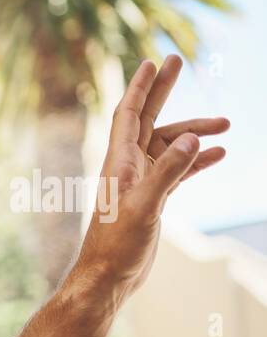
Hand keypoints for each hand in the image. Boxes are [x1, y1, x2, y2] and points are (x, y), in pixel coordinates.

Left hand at [73, 54, 228, 300]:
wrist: (109, 278)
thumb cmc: (117, 245)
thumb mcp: (144, 206)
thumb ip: (167, 172)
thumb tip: (192, 139)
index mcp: (119, 163)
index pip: (129, 114)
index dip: (140, 87)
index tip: (152, 61)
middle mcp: (128, 167)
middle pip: (148, 119)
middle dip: (162, 91)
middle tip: (178, 59)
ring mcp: (140, 182)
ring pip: (169, 146)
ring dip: (195, 133)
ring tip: (227, 125)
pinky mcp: (152, 199)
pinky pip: (177, 170)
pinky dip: (196, 160)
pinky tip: (219, 154)